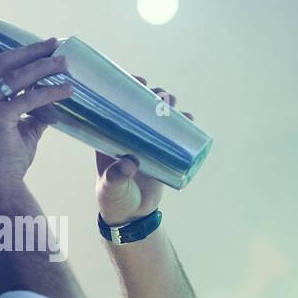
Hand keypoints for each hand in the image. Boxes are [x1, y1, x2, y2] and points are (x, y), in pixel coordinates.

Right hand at [0, 17, 74, 195]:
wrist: (0, 182)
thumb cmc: (8, 157)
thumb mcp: (20, 126)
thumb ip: (32, 108)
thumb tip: (52, 97)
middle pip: (2, 61)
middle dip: (29, 50)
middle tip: (53, 44)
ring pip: (18, 76)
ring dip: (45, 66)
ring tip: (65, 63)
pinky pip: (30, 97)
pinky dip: (52, 92)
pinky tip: (68, 91)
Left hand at [95, 76, 193, 224]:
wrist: (131, 216)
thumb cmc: (114, 199)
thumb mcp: (111, 188)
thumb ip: (116, 177)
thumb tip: (129, 163)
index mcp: (109, 137)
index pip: (115, 106)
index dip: (125, 89)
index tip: (137, 81)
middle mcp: (127, 135)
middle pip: (140, 107)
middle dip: (152, 95)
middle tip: (160, 95)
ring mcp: (145, 143)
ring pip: (157, 117)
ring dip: (167, 106)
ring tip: (173, 104)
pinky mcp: (160, 153)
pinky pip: (172, 135)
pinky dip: (181, 125)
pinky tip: (188, 118)